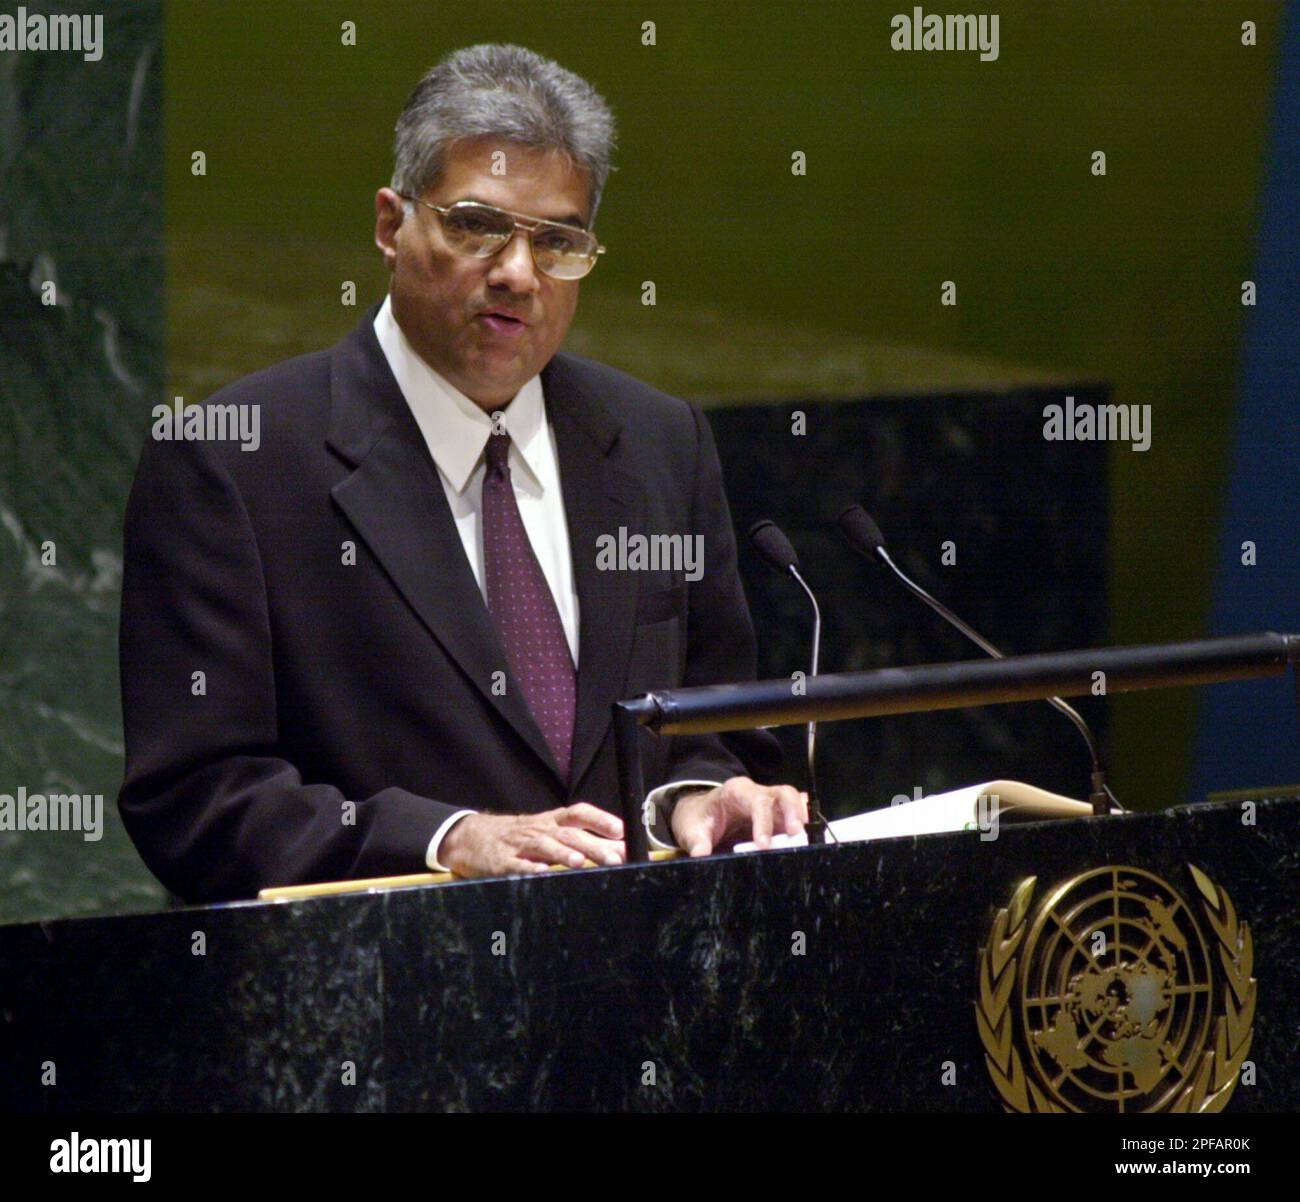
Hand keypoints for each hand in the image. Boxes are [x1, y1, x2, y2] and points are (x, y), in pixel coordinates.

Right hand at [438, 803, 624, 877]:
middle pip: (569, 834)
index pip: (579, 813)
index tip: (622, 830)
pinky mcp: (501, 861)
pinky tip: (542, 874)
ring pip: (545, 847)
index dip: (601, 819)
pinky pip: (517, 866)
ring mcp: (519, 845)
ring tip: (580, 862)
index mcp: (551, 821)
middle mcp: (539, 830)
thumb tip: (619, 849)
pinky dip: (530, 870)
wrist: (470, 837)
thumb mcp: (546, 831)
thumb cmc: (518, 836)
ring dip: (563, 853)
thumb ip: (579, 838)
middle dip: (593, 846)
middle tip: (615, 859)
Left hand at [670, 776, 808, 856]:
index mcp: (737, 792)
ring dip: (801, 817)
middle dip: (792, 812)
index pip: (756, 802)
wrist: (700, 813)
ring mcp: (770, 804)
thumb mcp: (692, 829)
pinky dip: (804, 819)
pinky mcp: (777, 816)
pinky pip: (795, 810)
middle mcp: (757, 793)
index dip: (763, 822)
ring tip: (805, 838)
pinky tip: (809, 835)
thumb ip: (697, 841)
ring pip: (793, 800)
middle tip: (795, 834)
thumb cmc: (699, 818)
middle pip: (782, 793)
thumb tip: (701, 855)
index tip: (764, 845)